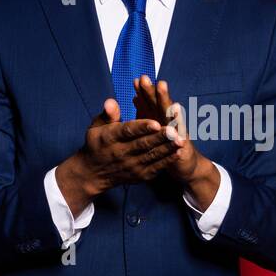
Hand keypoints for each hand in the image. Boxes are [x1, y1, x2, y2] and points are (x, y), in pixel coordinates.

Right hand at [56, 97, 176, 214]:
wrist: (94, 173)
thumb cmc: (97, 144)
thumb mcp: (95, 127)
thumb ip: (107, 114)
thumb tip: (111, 101)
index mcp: (110, 138)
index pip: (127, 131)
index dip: (142, 127)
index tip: (155, 122)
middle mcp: (120, 153)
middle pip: (142, 144)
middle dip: (159, 137)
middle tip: (174, 130)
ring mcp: (131, 165)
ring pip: (151, 155)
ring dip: (167, 148)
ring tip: (181, 140)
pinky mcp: (139, 174)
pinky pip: (155, 167)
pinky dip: (167, 160)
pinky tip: (178, 152)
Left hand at [132, 75, 220, 210]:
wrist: (185, 165)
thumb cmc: (167, 145)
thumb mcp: (154, 128)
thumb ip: (145, 112)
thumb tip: (134, 97)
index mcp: (159, 119)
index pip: (150, 103)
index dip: (143, 92)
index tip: (135, 80)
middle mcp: (169, 122)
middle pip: (159, 104)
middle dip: (152, 90)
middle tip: (144, 78)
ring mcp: (177, 131)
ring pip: (169, 113)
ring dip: (165, 98)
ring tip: (161, 85)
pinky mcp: (182, 143)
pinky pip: (179, 131)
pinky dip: (177, 121)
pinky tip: (175, 111)